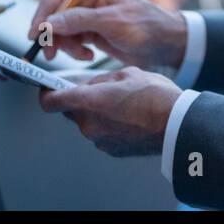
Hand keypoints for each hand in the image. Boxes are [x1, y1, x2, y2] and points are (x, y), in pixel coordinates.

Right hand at [28, 0, 186, 68]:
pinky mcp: (90, 32)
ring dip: (65, 45)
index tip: (36, 33)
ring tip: (82, 55)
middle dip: (52, 34)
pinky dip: (74, 50)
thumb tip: (50, 23)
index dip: (44, 13)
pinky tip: (87, 55)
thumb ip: (79, 20)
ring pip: (61, 30)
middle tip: (49, 52)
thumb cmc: (147, 26)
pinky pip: (70, 40)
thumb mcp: (113, 22)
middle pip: (55, 13)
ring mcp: (89, 15)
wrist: (165, 45)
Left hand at [38, 67, 180, 156]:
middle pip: (71, 111)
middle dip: (80, 101)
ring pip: (88, 122)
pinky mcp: (111, 149)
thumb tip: (89, 85)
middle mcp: (89, 124)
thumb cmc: (156, 96)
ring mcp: (100, 140)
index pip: (50, 102)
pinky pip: (102, 134)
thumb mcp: (127, 74)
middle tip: (98, 91)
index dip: (46, 94)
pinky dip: (109, 126)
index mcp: (89, 101)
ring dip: (97, 113)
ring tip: (121, 104)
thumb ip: (100, 80)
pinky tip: (128, 118)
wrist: (177, 125)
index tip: (47, 89)